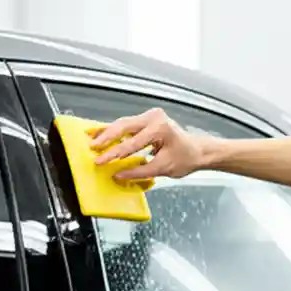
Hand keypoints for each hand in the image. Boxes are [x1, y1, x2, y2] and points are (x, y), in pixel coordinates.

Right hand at [90, 108, 209, 181]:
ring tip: (92, 140)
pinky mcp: (148, 119)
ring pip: (123, 123)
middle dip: (106, 138)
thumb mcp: (162, 168)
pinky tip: (102, 134)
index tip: (101, 161)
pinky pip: (128, 124)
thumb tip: (118, 175)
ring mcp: (151, 116)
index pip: (131, 143)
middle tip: (92, 148)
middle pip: (123, 126)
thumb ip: (138, 172)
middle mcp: (155, 117)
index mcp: (160, 128)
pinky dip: (115, 131)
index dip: (114, 154)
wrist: (198, 151)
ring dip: (107, 133)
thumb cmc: (186, 158)